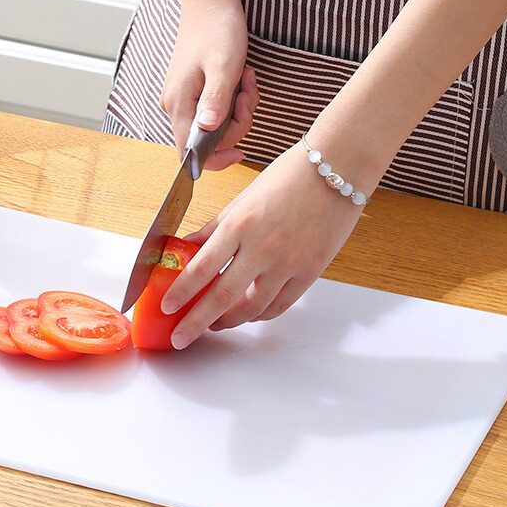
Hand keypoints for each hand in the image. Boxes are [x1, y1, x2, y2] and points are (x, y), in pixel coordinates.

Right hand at [160, 0, 258, 169]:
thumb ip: (216, 101)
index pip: (189, 154)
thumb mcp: (224, 66)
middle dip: (236, 125)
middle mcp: (176, 106)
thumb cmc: (217, 28)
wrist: (210, 1)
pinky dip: (233, 101)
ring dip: (238, 109)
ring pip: (216, 126)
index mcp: (179, 104)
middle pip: (208, 141)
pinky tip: (239, 79)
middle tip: (247, 95)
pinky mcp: (194, 93)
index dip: (215, 160)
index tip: (240, 151)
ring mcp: (185, 100)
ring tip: (244, 80)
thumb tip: (207, 131)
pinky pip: (217, 111)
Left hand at [160, 141, 365, 348]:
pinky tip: (248, 315)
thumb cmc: (290, 176)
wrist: (338, 169)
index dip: (182, 292)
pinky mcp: (310, 272)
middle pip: (222, 297)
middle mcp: (262, 247)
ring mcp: (288, 263)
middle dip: (197, 322)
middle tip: (182, 338)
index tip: (167, 306)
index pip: (202, 267)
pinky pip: (280, 305)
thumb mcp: (243, 197)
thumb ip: (214, 227)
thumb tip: (187, 246)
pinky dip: (261, 315)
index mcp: (240, 224)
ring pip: (252, 308)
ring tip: (215, 325)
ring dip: (229, 322)